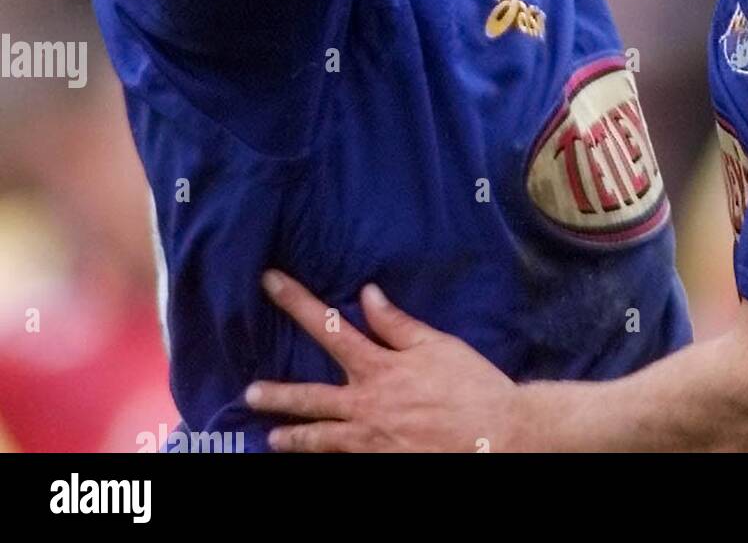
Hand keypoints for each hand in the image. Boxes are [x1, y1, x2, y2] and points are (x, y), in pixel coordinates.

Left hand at [245, 270, 518, 451]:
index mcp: (379, 368)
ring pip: (319, 440)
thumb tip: (367, 294)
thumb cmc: (471, 386)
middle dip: (278, 394)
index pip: (328, 327)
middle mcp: (365, 406)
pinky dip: (325, 457)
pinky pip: (342, 461)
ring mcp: (369, 441)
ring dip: (293, 437)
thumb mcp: (437, 345)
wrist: (497, 436)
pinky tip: (315, 457)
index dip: (296, 302)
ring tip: (273, 436)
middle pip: (310, 398)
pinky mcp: (378, 464)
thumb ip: (397, 324)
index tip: (270, 282)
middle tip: (250, 392)